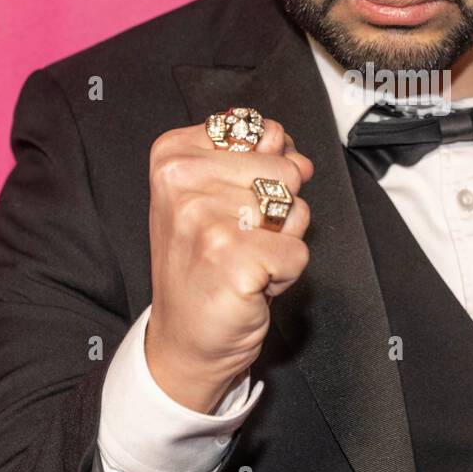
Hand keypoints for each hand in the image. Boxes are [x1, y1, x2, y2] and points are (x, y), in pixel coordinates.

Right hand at [145, 115, 313, 413]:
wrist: (185, 339)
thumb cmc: (202, 266)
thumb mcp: (217, 196)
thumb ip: (254, 158)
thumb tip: (290, 147)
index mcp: (174, 155)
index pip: (264, 132)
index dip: (264, 173)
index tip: (230, 203)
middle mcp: (183, 181)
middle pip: (286, 171)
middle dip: (277, 210)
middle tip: (240, 239)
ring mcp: (207, 220)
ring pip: (296, 210)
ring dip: (281, 241)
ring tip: (244, 259)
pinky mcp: (235, 258)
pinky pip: (299, 250)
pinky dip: (286, 273)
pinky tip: (250, 283)